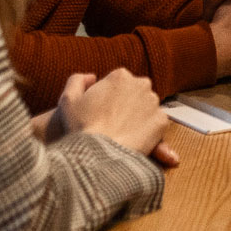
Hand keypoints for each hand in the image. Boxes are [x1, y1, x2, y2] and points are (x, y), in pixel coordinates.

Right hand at [49, 68, 178, 166]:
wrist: (97, 155)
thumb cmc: (80, 128)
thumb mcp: (68, 99)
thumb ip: (77, 80)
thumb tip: (91, 77)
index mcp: (120, 76)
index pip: (119, 83)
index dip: (111, 98)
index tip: (104, 112)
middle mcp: (141, 84)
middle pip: (136, 93)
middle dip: (128, 104)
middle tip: (114, 123)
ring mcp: (154, 103)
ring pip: (148, 108)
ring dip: (139, 117)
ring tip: (123, 133)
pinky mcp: (162, 121)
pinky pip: (157, 124)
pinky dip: (149, 131)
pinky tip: (133, 140)